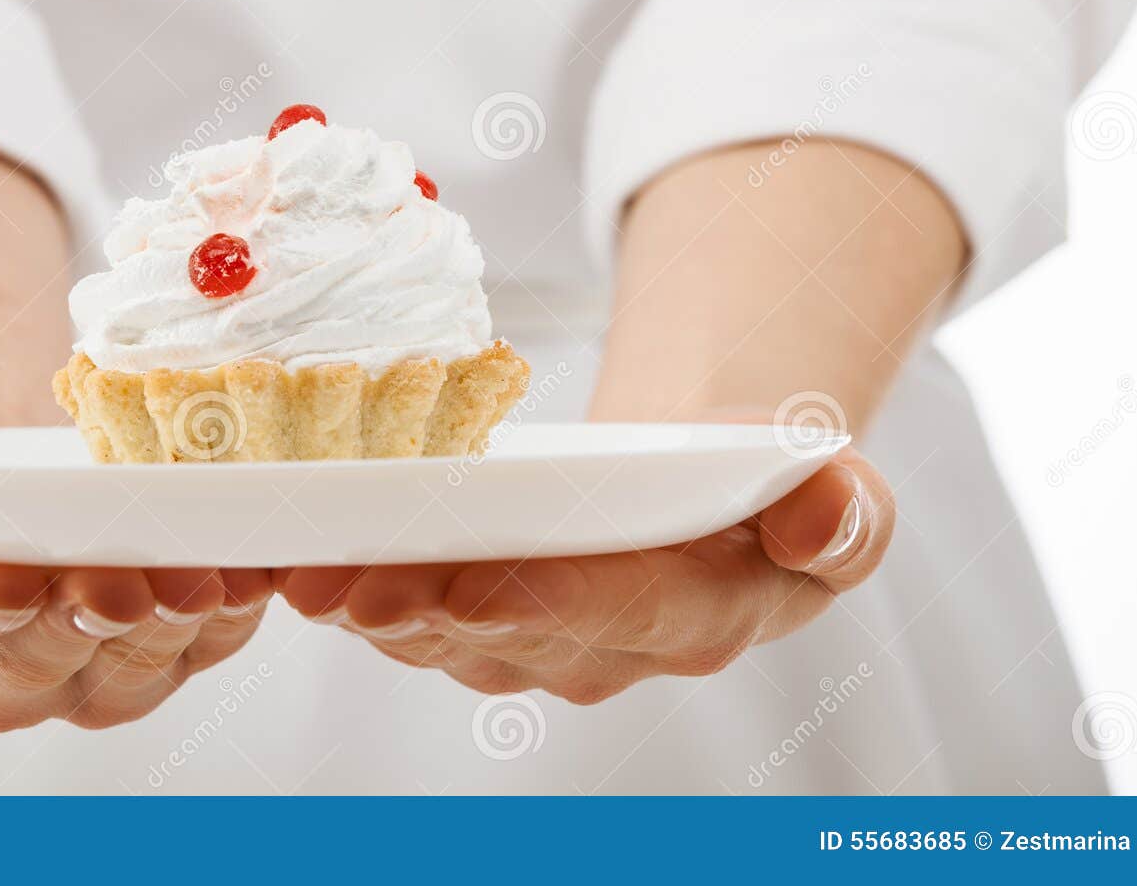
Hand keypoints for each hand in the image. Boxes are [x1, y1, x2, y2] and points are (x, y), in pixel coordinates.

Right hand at [0, 483, 271, 731]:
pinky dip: (235, 605)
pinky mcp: (165, 639)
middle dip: (79, 623)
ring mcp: (87, 663)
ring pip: (131, 662)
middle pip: (38, 661)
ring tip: (194, 576)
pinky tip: (251, 568)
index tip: (3, 579)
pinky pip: (207, 637)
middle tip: (114, 581)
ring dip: (168, 622)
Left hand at [279, 449, 890, 703]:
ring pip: (438, 631)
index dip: (550, 602)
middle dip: (429, 610)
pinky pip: (404, 608)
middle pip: (505, 631)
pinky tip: (293, 559)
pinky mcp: (469, 615)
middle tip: (355, 585)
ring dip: (369, 603)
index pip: (619, 613)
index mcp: (695, 615)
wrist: (700, 493)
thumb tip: (819, 518)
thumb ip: (844, 512)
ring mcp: (528, 639)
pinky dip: (349, 583)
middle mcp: (601, 647)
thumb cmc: (761, 487)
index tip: (480, 589)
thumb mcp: (835, 489)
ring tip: (305, 570)